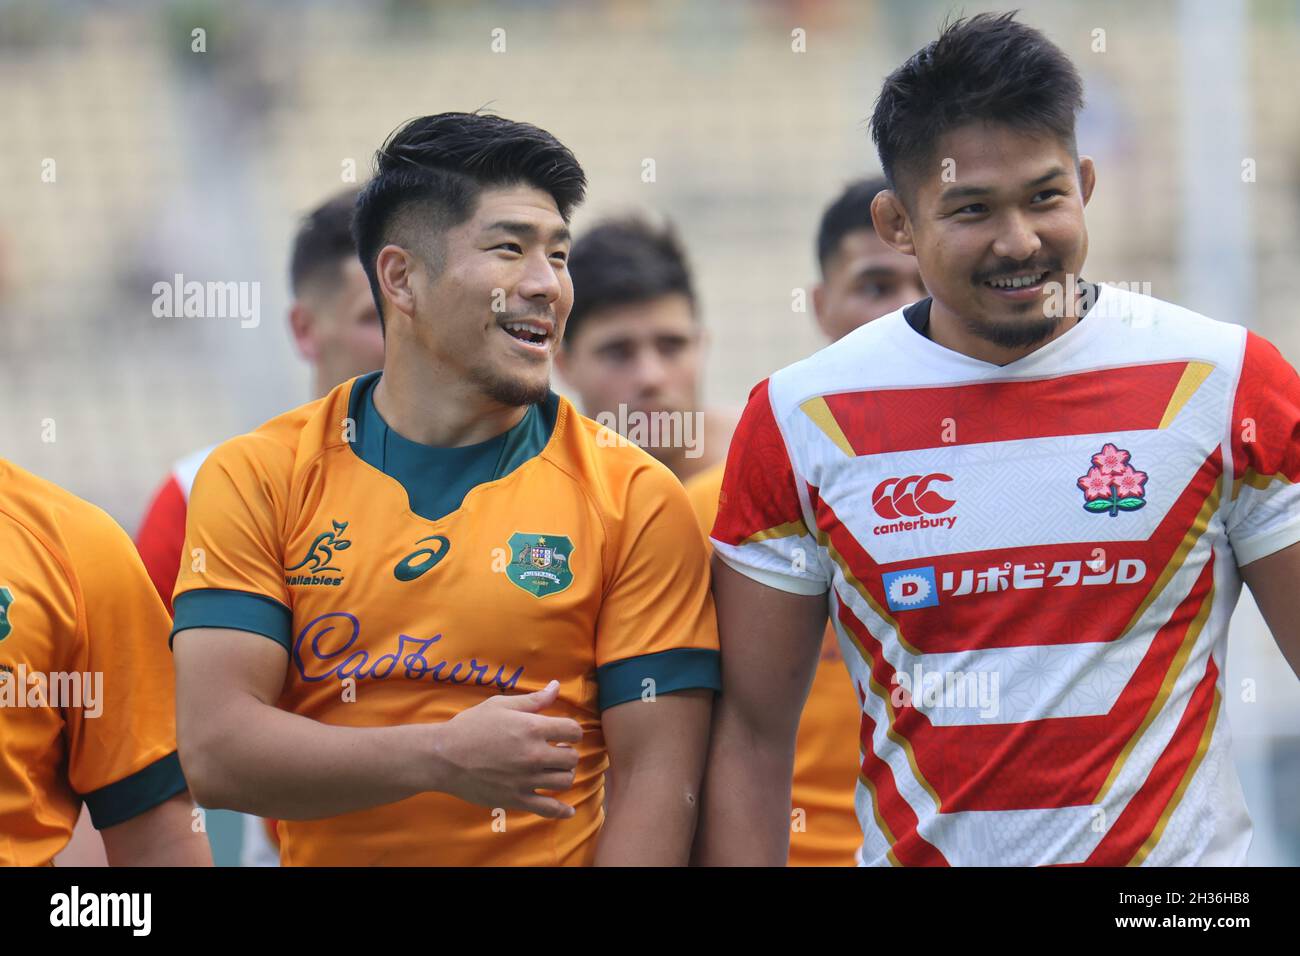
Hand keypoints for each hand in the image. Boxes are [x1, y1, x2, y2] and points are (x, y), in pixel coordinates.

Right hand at [433, 680, 582, 818]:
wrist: (443, 757)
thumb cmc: (470, 726)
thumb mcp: (501, 706)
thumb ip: (533, 699)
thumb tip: (556, 686)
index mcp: (533, 728)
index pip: (573, 731)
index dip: (572, 731)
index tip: (564, 733)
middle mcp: (534, 755)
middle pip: (572, 758)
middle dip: (567, 752)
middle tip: (557, 751)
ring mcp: (527, 780)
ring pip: (564, 781)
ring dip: (563, 774)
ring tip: (553, 770)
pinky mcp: (516, 799)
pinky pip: (548, 809)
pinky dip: (562, 810)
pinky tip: (568, 810)